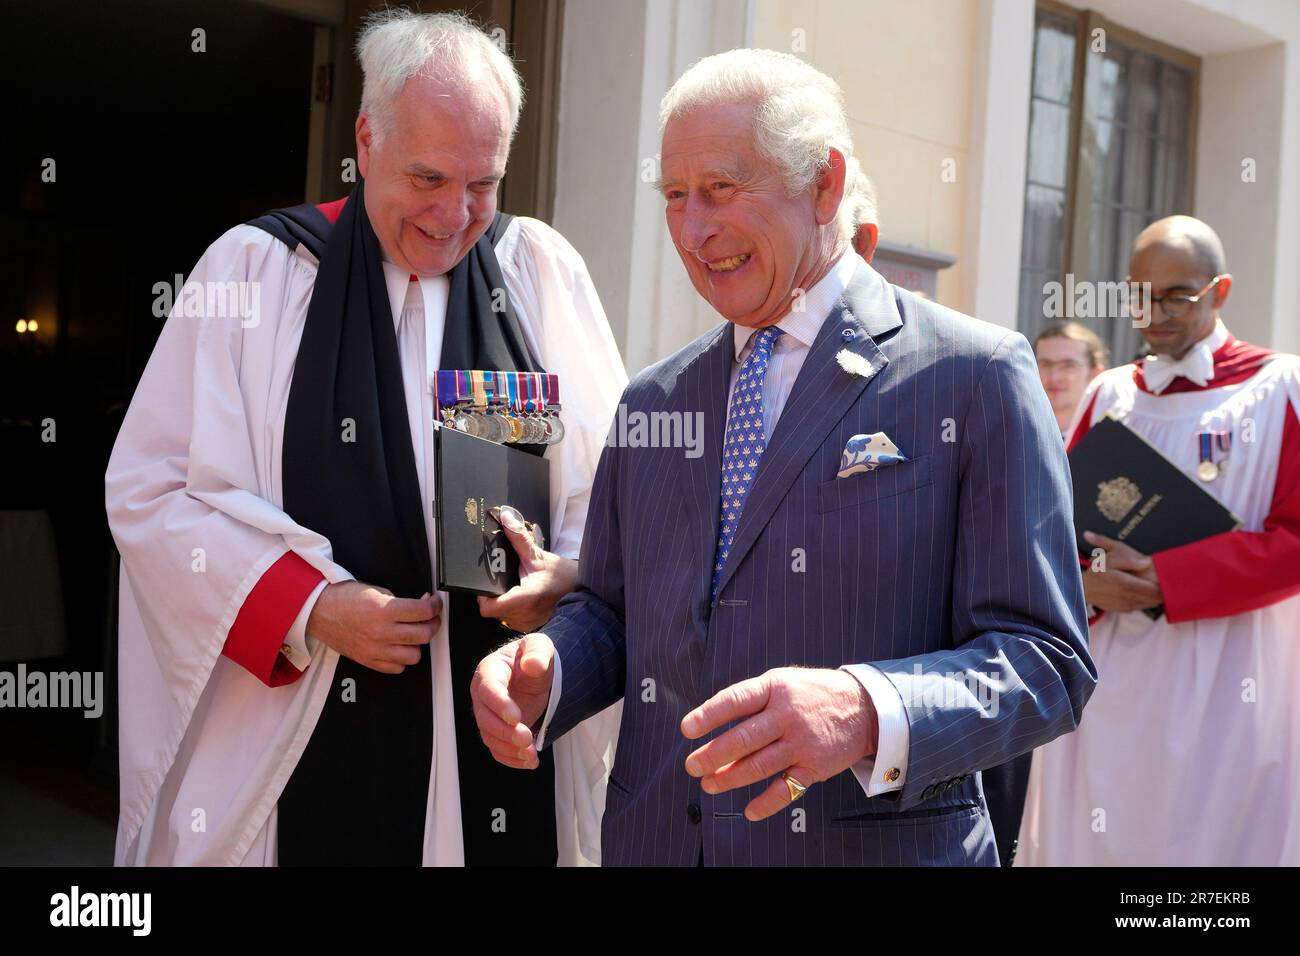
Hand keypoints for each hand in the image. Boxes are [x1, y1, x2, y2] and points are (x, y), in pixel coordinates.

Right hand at [306, 581, 439, 673]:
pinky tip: (399, 647)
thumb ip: (399, 602)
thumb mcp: (376, 590)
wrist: (318, 611)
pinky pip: (396, 668)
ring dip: (417, 644)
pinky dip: (401, 659)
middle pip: (423, 635)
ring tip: (413, 633)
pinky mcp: (368, 660)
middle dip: (432, 623)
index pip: (423, 612)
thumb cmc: (344, 597)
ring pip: (413, 656)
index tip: (434, 602)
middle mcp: (382, 633)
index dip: (435, 605)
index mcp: (384, 611)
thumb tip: (418, 607)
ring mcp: (375, 649)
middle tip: (430, 617)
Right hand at [470, 633, 554, 769]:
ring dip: (509, 749)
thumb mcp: (539, 646)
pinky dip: (511, 759)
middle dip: (504, 731)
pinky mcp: (497, 731)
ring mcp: (488, 714)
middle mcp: (483, 695)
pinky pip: (498, 749)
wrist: (538, 674)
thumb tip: (532, 664)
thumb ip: (537, 653)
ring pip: (490, 737)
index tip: (516, 717)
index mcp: (490, 670)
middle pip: (484, 717)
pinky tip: (529, 761)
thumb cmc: (534, 656)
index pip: (488, 689)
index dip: (499, 704)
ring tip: (530, 754)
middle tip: (525, 738)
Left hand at [476, 506, 578, 632]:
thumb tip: (506, 518)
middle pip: (494, 609)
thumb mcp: (537, 556)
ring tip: (516, 588)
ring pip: (502, 615)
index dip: (483, 595)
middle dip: (496, 594)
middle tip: (506, 581)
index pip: (487, 608)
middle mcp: (524, 616)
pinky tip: (523, 596)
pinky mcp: (530, 626)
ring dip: (505, 602)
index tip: (488, 583)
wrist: (582, 590)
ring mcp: (527, 623)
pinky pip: (512, 618)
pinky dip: (514, 608)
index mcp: (524, 599)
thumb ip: (518, 538)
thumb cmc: (562, 575)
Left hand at [681, 667, 877, 821]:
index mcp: (774, 688)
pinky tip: (749, 811)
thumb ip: (751, 699)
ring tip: (709, 785)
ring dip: (730, 778)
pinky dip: (767, 803)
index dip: (708, 715)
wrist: (864, 707)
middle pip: (743, 739)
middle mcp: (787, 716)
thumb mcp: (783, 681)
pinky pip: (787, 789)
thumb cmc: (811, 693)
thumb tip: (713, 723)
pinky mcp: (814, 767)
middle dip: (712, 755)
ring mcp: (801, 743)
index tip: (687, 729)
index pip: (735, 701)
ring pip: (759, 766)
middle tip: (691, 766)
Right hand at [1082, 530, 1163, 611]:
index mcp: (1123, 582)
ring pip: (1148, 603)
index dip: (1163, 586)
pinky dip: (1147, 601)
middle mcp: (1125, 596)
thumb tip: (1146, 562)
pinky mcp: (1123, 610)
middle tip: (1169, 585)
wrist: (1082, 588)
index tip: (1169, 580)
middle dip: (1162, 592)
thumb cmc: (1096, 571)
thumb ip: (1127, 560)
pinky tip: (1149, 594)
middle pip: (1153, 597)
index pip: (1151, 588)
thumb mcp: (1108, 559)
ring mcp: (1124, 605)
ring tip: (1162, 590)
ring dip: (1157, 598)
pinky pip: (1141, 606)